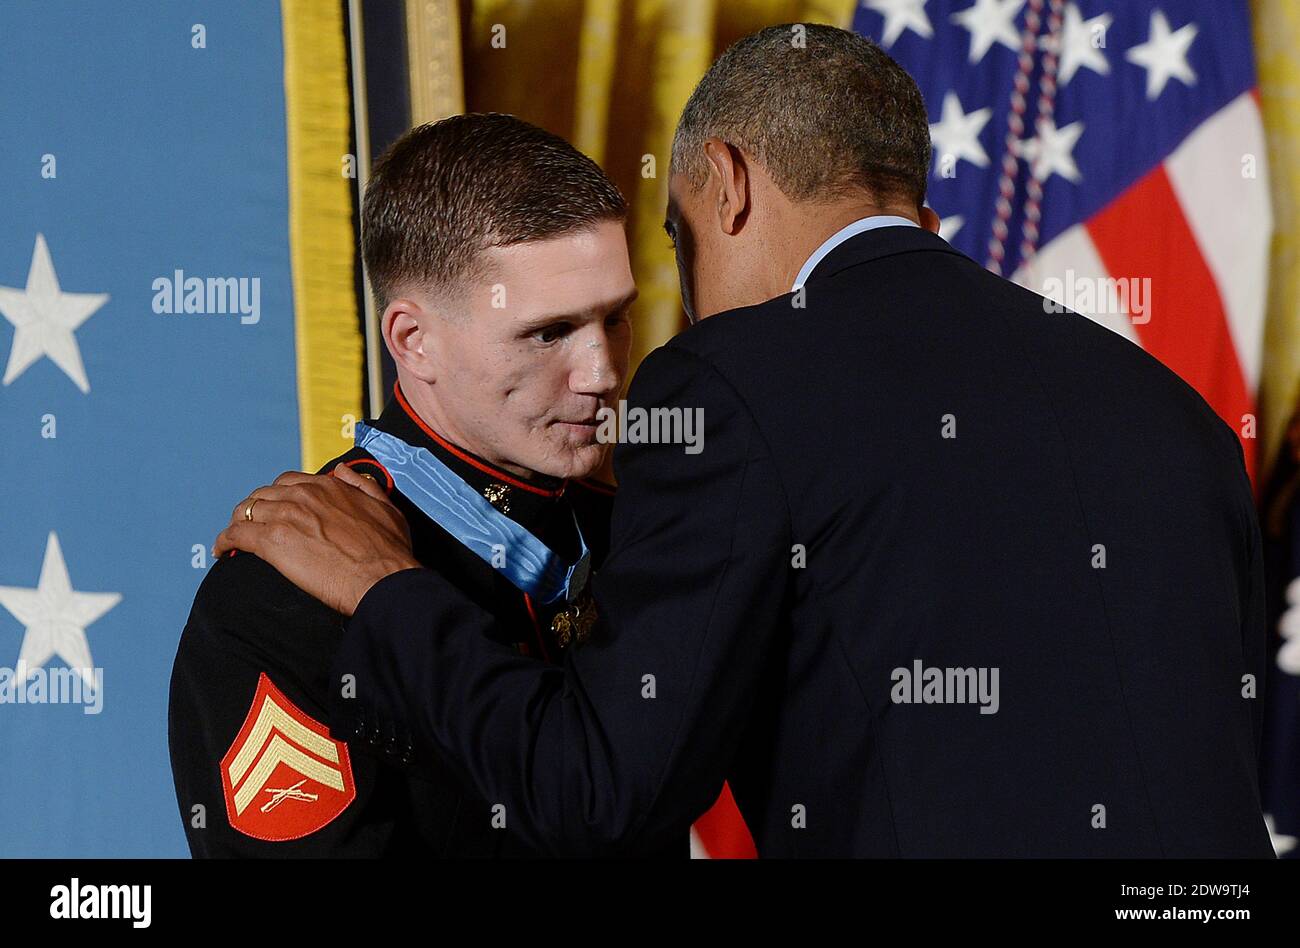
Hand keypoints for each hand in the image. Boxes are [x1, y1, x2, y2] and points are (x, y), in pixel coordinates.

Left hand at [214, 464, 421, 615]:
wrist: (383, 579)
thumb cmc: (389, 551)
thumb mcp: (385, 507)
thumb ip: (362, 484)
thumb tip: (343, 470)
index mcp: (328, 486)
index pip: (289, 482)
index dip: (279, 496)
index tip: (277, 509)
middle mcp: (304, 495)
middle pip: (264, 494)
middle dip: (256, 508)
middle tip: (254, 524)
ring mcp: (286, 516)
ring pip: (247, 510)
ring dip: (239, 522)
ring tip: (235, 537)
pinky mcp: (272, 542)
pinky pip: (236, 534)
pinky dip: (225, 540)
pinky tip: (223, 550)